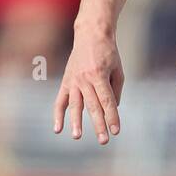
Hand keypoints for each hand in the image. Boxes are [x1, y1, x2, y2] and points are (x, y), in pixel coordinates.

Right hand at [53, 24, 123, 144]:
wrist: (90, 34)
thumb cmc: (108, 53)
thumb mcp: (118, 70)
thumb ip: (116, 90)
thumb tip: (112, 109)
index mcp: (100, 75)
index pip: (107, 101)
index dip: (112, 117)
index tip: (116, 131)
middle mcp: (85, 79)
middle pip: (93, 106)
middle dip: (99, 125)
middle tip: (103, 141)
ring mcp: (73, 81)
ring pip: (75, 105)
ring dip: (76, 122)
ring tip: (77, 137)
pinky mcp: (66, 82)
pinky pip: (60, 101)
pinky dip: (58, 115)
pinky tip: (58, 129)